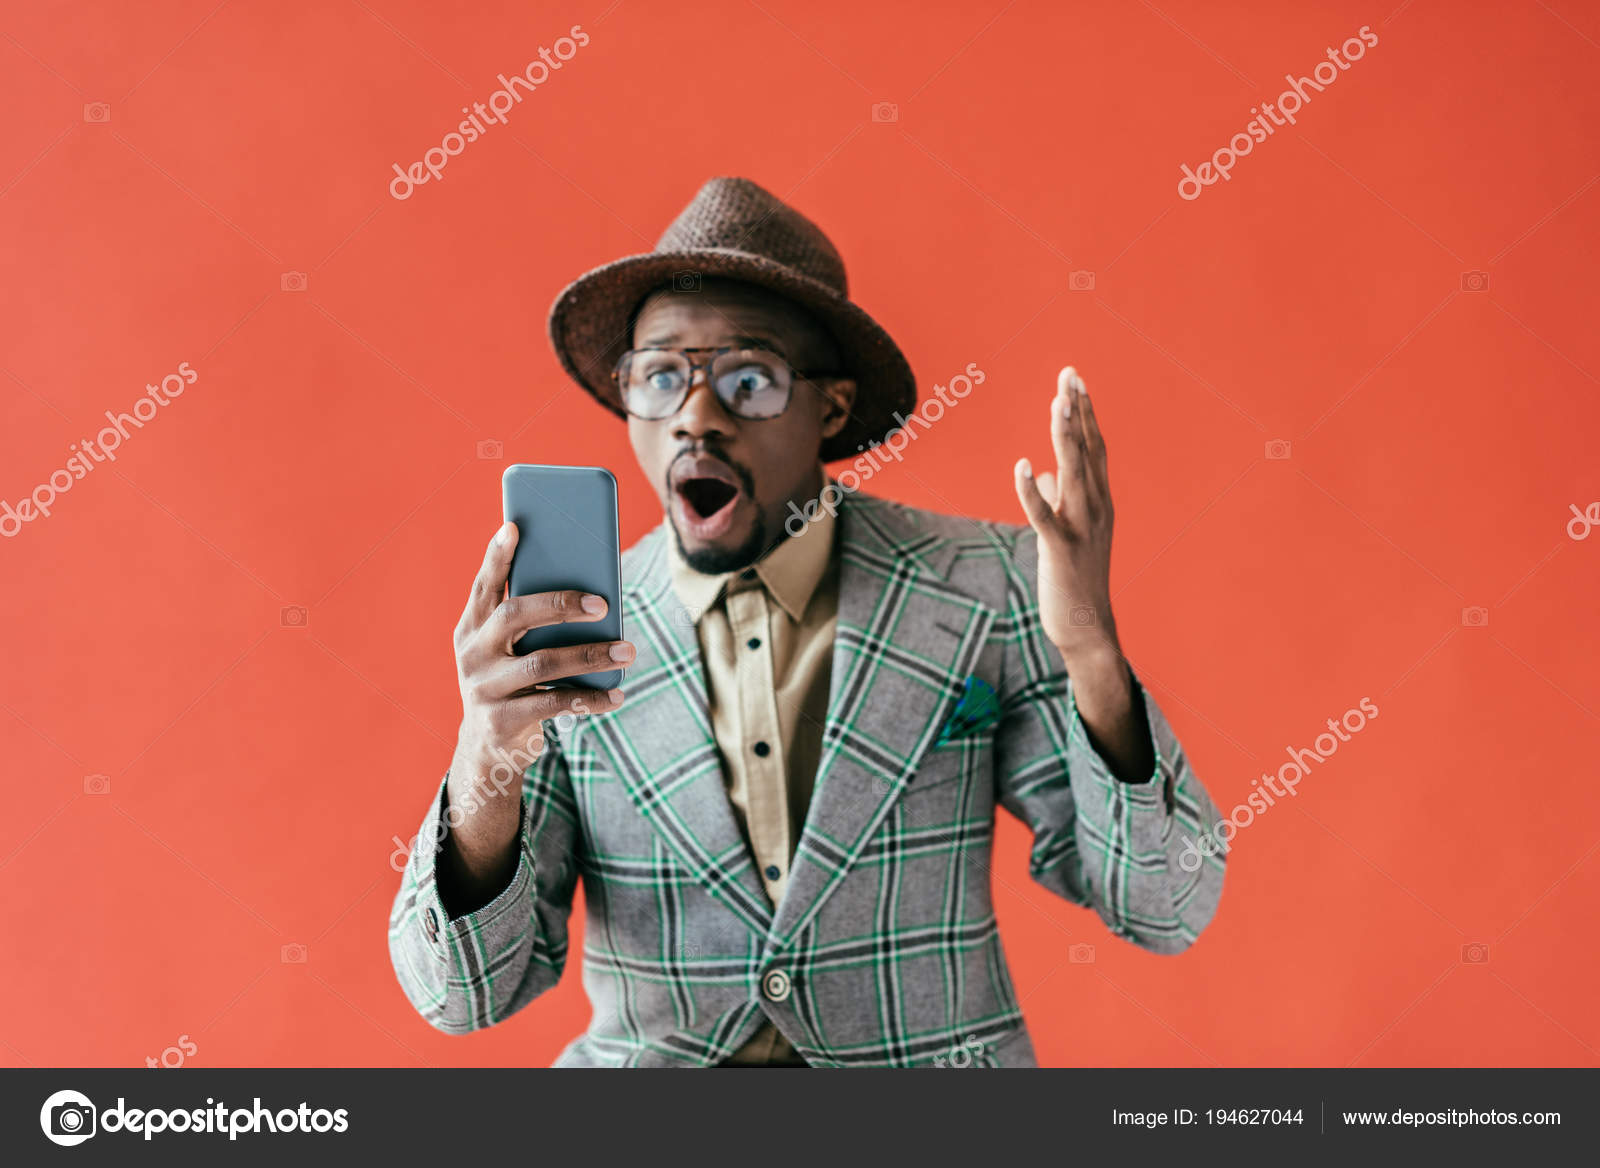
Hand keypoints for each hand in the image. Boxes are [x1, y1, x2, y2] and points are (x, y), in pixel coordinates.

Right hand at [445, 521, 632, 900]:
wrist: (486, 748)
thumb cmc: (511, 679)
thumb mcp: (509, 648)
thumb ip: (533, 620)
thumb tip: (593, 589)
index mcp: (472, 627)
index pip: (484, 585)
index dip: (498, 556)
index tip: (515, 526)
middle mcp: (472, 654)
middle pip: (515, 616)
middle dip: (560, 603)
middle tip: (602, 602)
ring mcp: (485, 689)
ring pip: (543, 663)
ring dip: (591, 655)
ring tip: (628, 649)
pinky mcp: (503, 721)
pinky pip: (555, 705)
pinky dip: (592, 698)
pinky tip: (618, 695)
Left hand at [1013, 368, 1153, 781]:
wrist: (1087, 629)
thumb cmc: (1074, 579)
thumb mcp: (1067, 532)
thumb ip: (1058, 500)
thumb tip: (1042, 475)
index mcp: (1098, 501)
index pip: (1093, 447)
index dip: (1084, 412)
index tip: (1074, 379)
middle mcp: (1096, 508)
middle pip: (1087, 450)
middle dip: (1077, 411)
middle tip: (1069, 375)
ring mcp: (1082, 529)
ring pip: (1073, 474)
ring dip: (1064, 438)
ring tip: (1056, 404)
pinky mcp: (1061, 551)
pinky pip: (1045, 516)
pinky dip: (1032, 492)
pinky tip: (1021, 466)